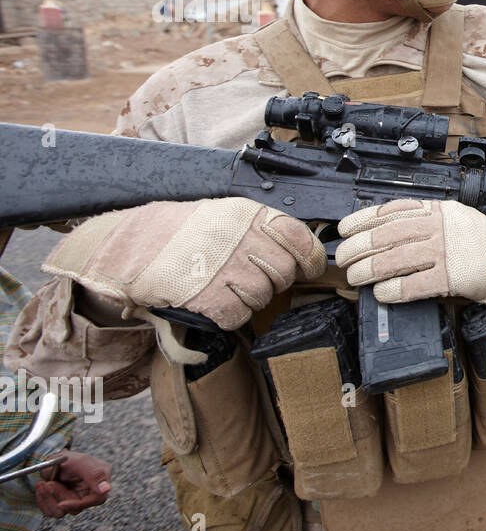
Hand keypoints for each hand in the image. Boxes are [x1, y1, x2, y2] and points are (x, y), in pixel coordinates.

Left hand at [35, 452, 111, 517]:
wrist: (50, 462)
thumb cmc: (69, 458)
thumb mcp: (82, 462)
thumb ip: (94, 475)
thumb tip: (105, 489)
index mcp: (99, 481)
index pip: (97, 499)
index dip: (79, 504)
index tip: (61, 504)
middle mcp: (89, 493)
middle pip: (76, 508)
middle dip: (58, 496)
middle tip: (48, 483)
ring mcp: (75, 500)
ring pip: (61, 512)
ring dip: (48, 499)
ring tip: (43, 483)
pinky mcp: (61, 504)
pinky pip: (50, 511)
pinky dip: (42, 501)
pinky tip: (41, 488)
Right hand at [42, 198, 326, 329]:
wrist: (131, 247)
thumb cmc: (183, 232)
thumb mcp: (227, 215)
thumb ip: (265, 230)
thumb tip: (305, 254)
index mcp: (248, 215)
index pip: (299, 238)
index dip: (309, 258)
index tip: (308, 269)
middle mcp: (240, 239)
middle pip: (284, 273)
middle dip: (273, 281)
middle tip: (248, 277)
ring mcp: (225, 269)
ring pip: (262, 297)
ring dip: (248, 299)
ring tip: (223, 286)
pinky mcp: (208, 297)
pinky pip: (237, 316)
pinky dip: (228, 315)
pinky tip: (212, 300)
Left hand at [337, 200, 485, 303]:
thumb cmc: (479, 240)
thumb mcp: (451, 216)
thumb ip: (423, 220)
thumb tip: (384, 231)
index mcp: (435, 210)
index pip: (390, 211)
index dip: (362, 221)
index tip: (344, 230)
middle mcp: (437, 228)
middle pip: (386, 236)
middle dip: (358, 248)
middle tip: (343, 258)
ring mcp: (444, 253)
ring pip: (395, 259)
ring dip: (369, 270)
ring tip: (355, 277)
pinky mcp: (452, 278)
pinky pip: (415, 284)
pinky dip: (394, 289)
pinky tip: (381, 293)